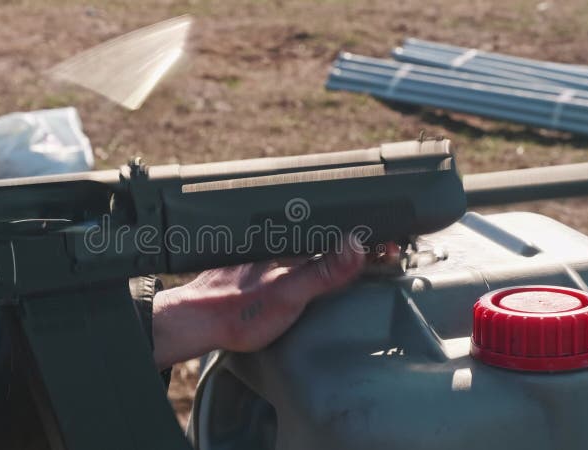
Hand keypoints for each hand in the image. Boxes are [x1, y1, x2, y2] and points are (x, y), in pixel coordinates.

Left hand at [152, 235, 366, 368]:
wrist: (197, 321)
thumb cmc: (237, 311)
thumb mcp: (288, 294)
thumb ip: (322, 272)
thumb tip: (357, 244)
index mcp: (290, 238)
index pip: (339, 223)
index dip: (367, 230)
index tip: (390, 242)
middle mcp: (281, 237)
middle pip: (329, 227)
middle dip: (357, 233)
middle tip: (384, 246)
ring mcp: (272, 248)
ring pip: (315, 237)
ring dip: (339, 242)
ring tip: (365, 249)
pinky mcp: (264, 261)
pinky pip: (301, 249)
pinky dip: (320, 252)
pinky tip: (326, 259)